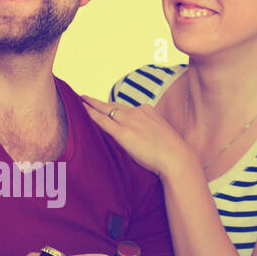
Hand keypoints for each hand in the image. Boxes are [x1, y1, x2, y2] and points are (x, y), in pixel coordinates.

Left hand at [80, 95, 195, 179]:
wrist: (177, 158)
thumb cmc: (172, 152)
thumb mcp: (161, 134)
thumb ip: (150, 132)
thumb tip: (143, 139)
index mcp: (147, 111)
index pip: (126, 108)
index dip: (113, 108)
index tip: (106, 106)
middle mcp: (137, 112)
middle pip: (114, 106)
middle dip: (99, 102)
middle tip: (85, 97)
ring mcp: (130, 122)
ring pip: (106, 110)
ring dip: (91, 104)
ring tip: (80, 101)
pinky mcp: (124, 133)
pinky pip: (104, 121)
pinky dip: (92, 114)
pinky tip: (83, 110)